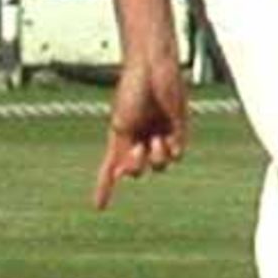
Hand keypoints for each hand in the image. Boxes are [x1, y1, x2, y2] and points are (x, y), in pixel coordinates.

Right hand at [94, 47, 188, 210]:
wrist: (154, 68)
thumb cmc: (133, 92)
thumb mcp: (121, 125)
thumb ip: (122, 152)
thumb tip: (123, 175)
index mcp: (121, 137)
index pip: (110, 168)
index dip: (104, 187)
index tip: (99, 208)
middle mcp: (140, 138)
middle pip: (137, 171)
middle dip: (135, 167)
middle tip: (137, 150)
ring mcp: (159, 134)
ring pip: (160, 166)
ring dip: (156, 158)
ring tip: (154, 139)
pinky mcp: (178, 128)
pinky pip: (177, 155)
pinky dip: (171, 152)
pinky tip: (167, 139)